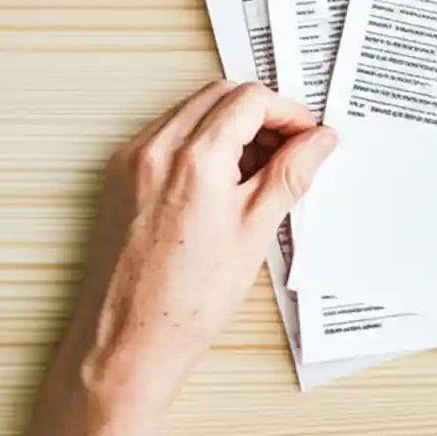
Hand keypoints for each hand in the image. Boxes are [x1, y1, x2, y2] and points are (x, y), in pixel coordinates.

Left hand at [27, 81, 336, 435]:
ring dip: (230, 124)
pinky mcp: (118, 176)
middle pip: (219, 94)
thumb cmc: (185, 302)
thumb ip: (291, 174)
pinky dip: (200, 141)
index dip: (288, 111)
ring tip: (258, 169)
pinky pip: (166, 135)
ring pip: (191, 110)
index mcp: (193, 159)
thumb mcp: (255, 233)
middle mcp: (155, 149)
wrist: (128, 342)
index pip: (249, 100)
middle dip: (260, 111)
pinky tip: (222, 180)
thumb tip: (318, 142)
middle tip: (289, 146)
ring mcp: (131, 160)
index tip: (306, 135)